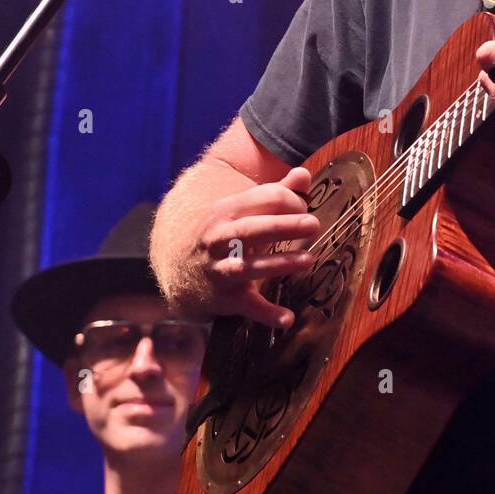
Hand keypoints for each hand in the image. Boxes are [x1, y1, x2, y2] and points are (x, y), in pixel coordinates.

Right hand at [190, 167, 320, 326]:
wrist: (181, 270)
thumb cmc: (226, 233)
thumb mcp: (243, 210)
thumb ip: (276, 192)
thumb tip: (304, 175)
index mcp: (227, 211)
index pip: (261, 199)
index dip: (289, 202)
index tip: (305, 211)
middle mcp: (219, 239)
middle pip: (251, 230)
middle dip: (283, 226)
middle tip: (313, 225)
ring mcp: (220, 270)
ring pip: (248, 267)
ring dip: (279, 263)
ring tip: (308, 260)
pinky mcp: (224, 298)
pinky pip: (247, 306)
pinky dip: (266, 314)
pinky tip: (287, 318)